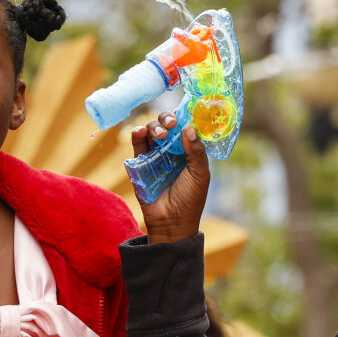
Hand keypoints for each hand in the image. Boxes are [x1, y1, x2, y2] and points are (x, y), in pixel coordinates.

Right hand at [131, 115, 209, 243]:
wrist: (171, 222)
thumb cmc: (190, 199)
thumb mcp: (200, 174)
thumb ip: (196, 151)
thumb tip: (188, 127)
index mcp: (187, 150)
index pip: (184, 126)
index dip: (183, 117)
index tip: (184, 114)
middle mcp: (171, 150)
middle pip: (166, 125)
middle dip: (167, 119)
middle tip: (171, 125)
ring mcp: (154, 155)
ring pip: (151, 131)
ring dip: (154, 126)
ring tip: (160, 135)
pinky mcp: (139, 163)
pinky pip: (137, 144)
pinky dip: (137, 134)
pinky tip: (140, 132)